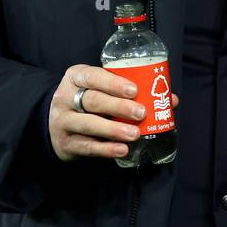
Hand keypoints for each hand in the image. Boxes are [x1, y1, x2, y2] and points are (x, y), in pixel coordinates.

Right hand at [48, 63, 179, 161]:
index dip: (113, 83)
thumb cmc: (87, 101)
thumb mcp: (99, 89)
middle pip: (93, 101)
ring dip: (114, 129)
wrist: (55, 124)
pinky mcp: (66, 144)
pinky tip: (122, 150)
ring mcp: (63, 122)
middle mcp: (65, 97)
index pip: (92, 76)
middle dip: (119, 107)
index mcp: (75, 77)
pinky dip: (106, 149)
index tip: (134, 90)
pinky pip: (88, 147)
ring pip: (89, 125)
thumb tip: (170, 100)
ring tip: (135, 134)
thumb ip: (128, 91)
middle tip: (141, 112)